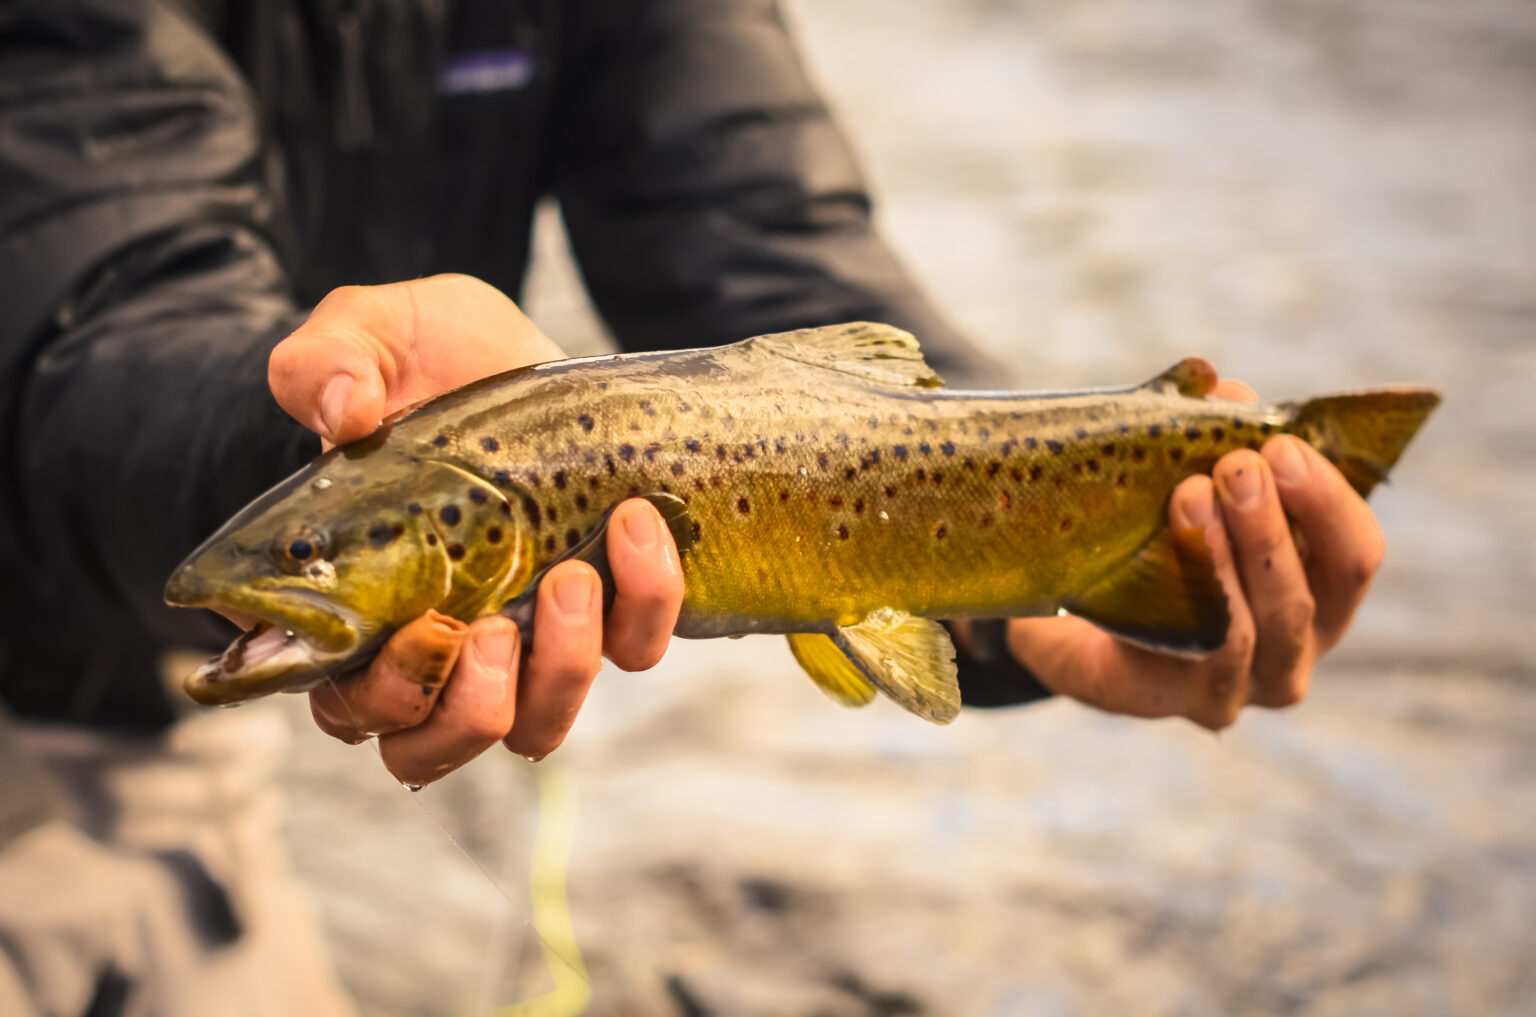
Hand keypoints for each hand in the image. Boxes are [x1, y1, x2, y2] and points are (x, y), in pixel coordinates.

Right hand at [268, 275, 684, 782]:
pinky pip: (635, 646)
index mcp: (360, 608)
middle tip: (494, 627)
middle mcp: (442, 644)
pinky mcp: (607, 607)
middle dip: (474, 707)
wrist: (513, 351)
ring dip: (562, 665)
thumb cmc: (421, 359)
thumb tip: (343, 412)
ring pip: (539, 723)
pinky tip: (636, 524)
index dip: (386, 696)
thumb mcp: (366, 333)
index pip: (351, 709)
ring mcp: (529, 634)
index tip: (427, 627)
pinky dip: (645, 602)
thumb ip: (326, 362)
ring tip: (573, 575)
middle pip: (438, 745)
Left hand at [1006, 378, 1384, 729]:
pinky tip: (1141, 552)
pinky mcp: (1157, 700)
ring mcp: (1226, 691)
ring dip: (1218, 559)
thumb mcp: (1191, 478)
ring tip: (1188, 494)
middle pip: (1299, 600)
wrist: (1068, 604)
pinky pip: (1167, 654)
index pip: (1354, 559)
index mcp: (1316, 601)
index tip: (1284, 445)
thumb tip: (1219, 386)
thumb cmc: (1156, 534)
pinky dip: (1162, 600)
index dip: (1330, 501)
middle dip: (1269, 527)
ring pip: (1239, 635)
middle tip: (1235, 467)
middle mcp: (1286, 658)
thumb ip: (1215, 436)